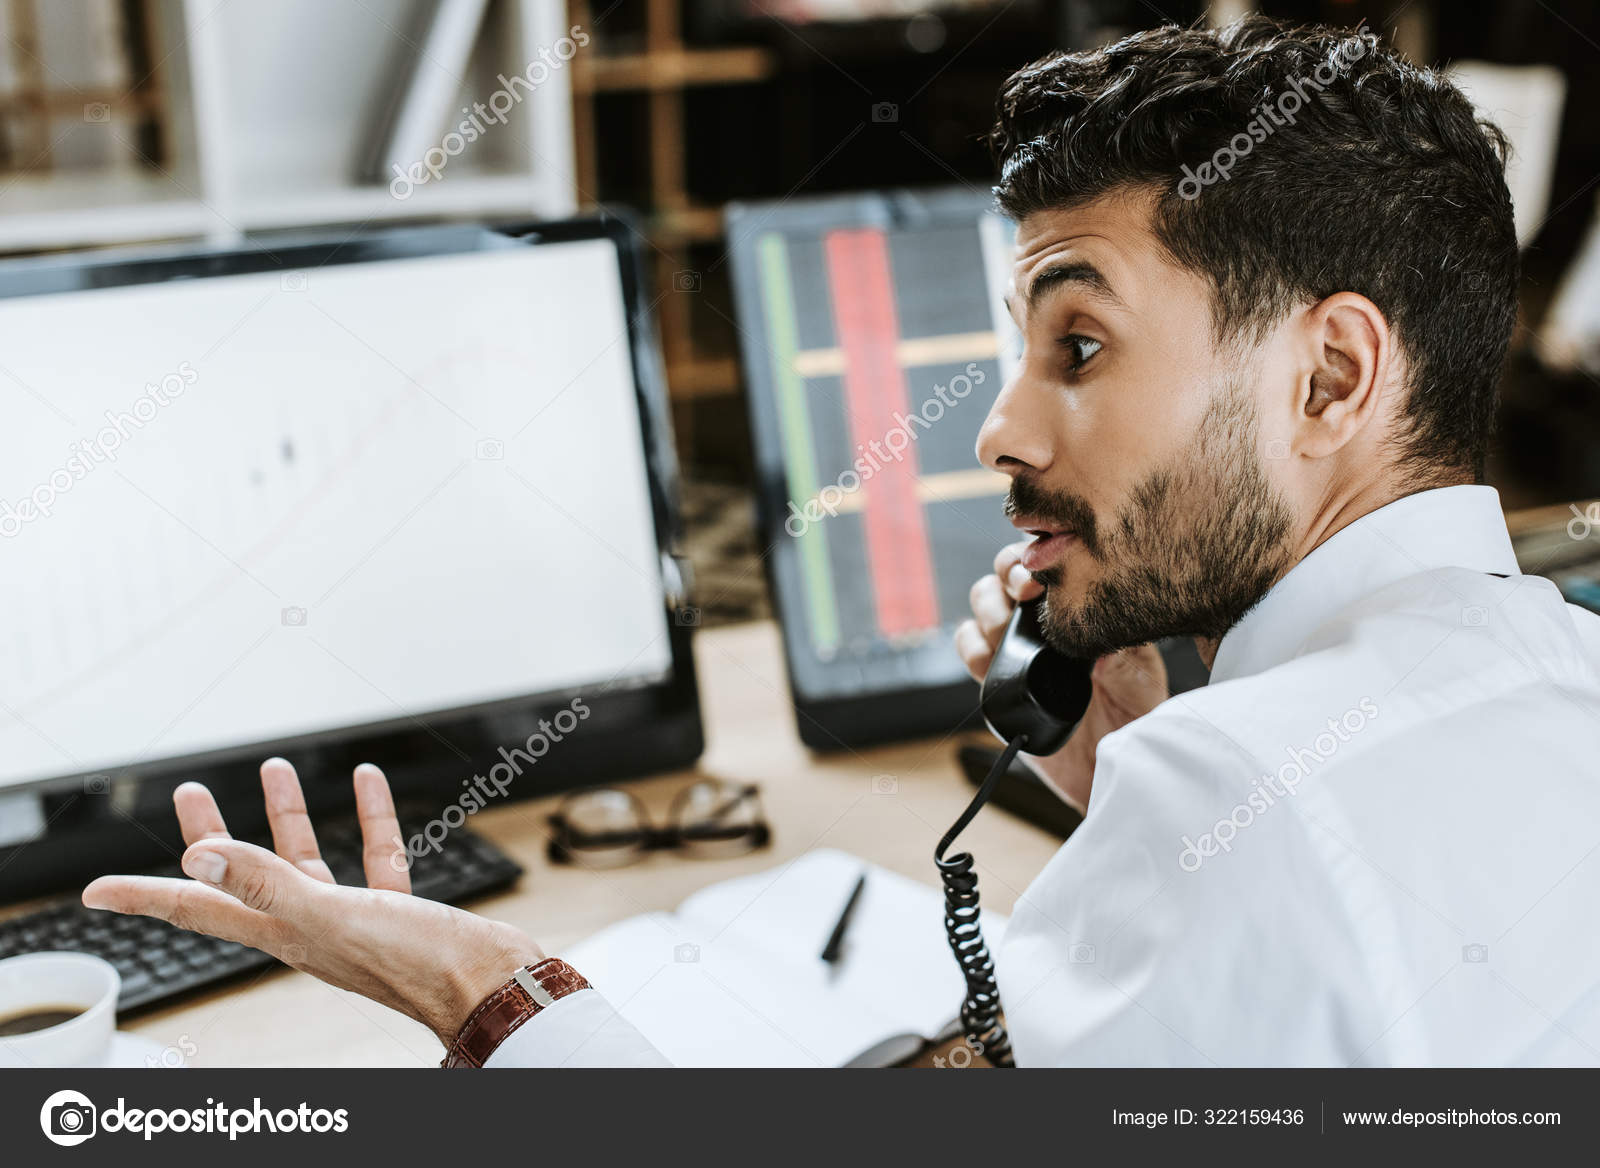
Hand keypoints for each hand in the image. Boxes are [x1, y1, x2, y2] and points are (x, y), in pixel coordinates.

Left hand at [81, 759, 542, 1047]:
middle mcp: (308, 925)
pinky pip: (374, 857)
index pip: (194, 909)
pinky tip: (368, 785)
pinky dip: (368, 818)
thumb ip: (267, 884)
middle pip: (241, 878)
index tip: (97, 891)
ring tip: (277, 768)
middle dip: (212, 835)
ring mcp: (352, 918)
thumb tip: (201, 857)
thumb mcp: (330, 917)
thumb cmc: (416, 964)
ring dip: (288, 815)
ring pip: (307, 860)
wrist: (489, 984)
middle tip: (190, 794)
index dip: (141, 896)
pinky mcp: (397, 909)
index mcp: (282, 932)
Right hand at [955, 541, 1168, 811]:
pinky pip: (970, 649)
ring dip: (987, 611)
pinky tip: (987, 661)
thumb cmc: (1132, 715)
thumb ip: (1125, 658)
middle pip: (1006, 574)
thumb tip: (1104, 642)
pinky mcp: (997, 677)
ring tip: (1005, 632)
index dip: (1037, 557)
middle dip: (1007, 576)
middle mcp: (1043, 620)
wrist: (1107, 769)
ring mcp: (1017, 646)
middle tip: (1023, 593)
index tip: (1043, 576)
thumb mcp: (1141, 680)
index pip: (1048, 562)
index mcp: (1077, 606)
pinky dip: (971, 648)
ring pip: (982, 605)